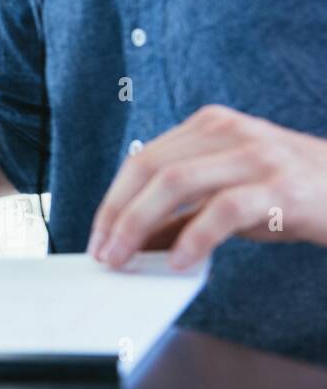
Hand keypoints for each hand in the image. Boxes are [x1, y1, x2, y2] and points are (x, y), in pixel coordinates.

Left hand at [90, 105, 326, 270]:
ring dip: (141, 224)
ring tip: (127, 259)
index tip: (98, 237)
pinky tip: (180, 262)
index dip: (113, 200)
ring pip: (176, 182)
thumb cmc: (289, 192)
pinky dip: (195, 237)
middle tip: (105, 254)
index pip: (142, 160)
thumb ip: (182, 211)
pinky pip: (224, 209)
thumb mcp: (229, 191)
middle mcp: (227, 131)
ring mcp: (255, 156)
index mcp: (208, 126)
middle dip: (118, 214)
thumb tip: (132, 242)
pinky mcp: (281, 187)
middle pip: (150, 168)